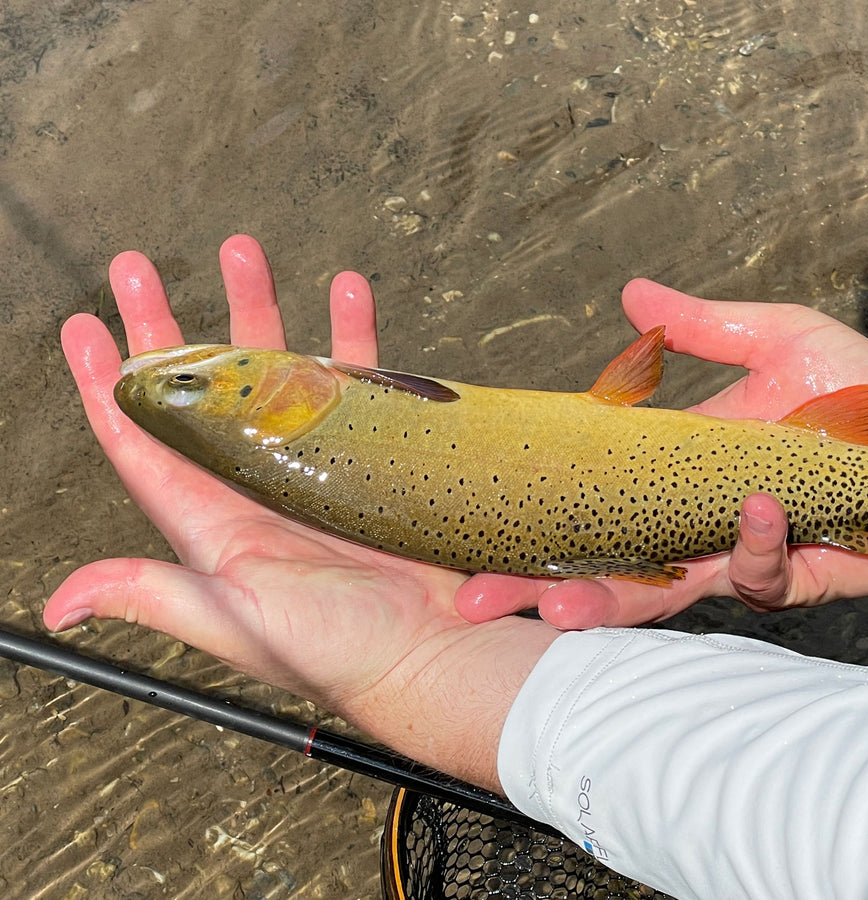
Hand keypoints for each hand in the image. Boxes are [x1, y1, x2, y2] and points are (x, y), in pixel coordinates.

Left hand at [45, 236, 556, 791]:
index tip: (82, 324)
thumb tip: (63, 601)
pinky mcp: (375, 454)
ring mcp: (319, 463)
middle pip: (203, 387)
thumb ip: (154, 596)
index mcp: (213, 518)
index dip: (108, 381)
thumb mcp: (236, 621)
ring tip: (243, 251)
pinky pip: (359, 380)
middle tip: (139, 263)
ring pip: (277, 369)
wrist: (432, 653)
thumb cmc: (337, 653)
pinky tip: (348, 292)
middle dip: (168, 322)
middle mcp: (258, 482)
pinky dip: (353, 333)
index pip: (143, 438)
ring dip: (258, 309)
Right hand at [458, 280, 867, 626]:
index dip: (531, 515)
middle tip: (472, 602)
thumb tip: (629, 291)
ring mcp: (734, 553)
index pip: (589, 493)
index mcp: (674, 466)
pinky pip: (755, 571)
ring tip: (557, 602)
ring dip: (608, 598)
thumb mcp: (776, 337)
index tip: (467, 528)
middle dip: (537, 586)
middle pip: (600, 560)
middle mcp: (689, 518)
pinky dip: (751, 544)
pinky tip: (754, 507)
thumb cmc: (862, 390)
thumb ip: (703, 324)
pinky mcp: (788, 576)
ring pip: (657, 591)